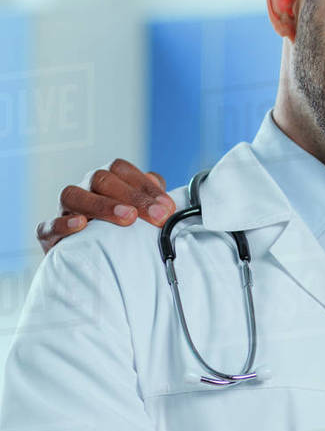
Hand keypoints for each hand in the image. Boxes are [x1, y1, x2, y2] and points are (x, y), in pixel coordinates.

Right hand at [36, 159, 176, 252]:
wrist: (92, 260)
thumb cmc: (119, 231)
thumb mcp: (139, 214)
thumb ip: (153, 201)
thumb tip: (170, 199)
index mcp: (105, 180)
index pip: (121, 169)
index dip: (145, 185)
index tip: (167, 207)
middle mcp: (84, 189)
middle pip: (101, 179)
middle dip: (132, 196)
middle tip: (156, 215)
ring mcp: (64, 210)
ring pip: (73, 195)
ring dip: (102, 205)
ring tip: (127, 218)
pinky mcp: (49, 235)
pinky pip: (47, 225)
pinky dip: (63, 224)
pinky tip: (81, 225)